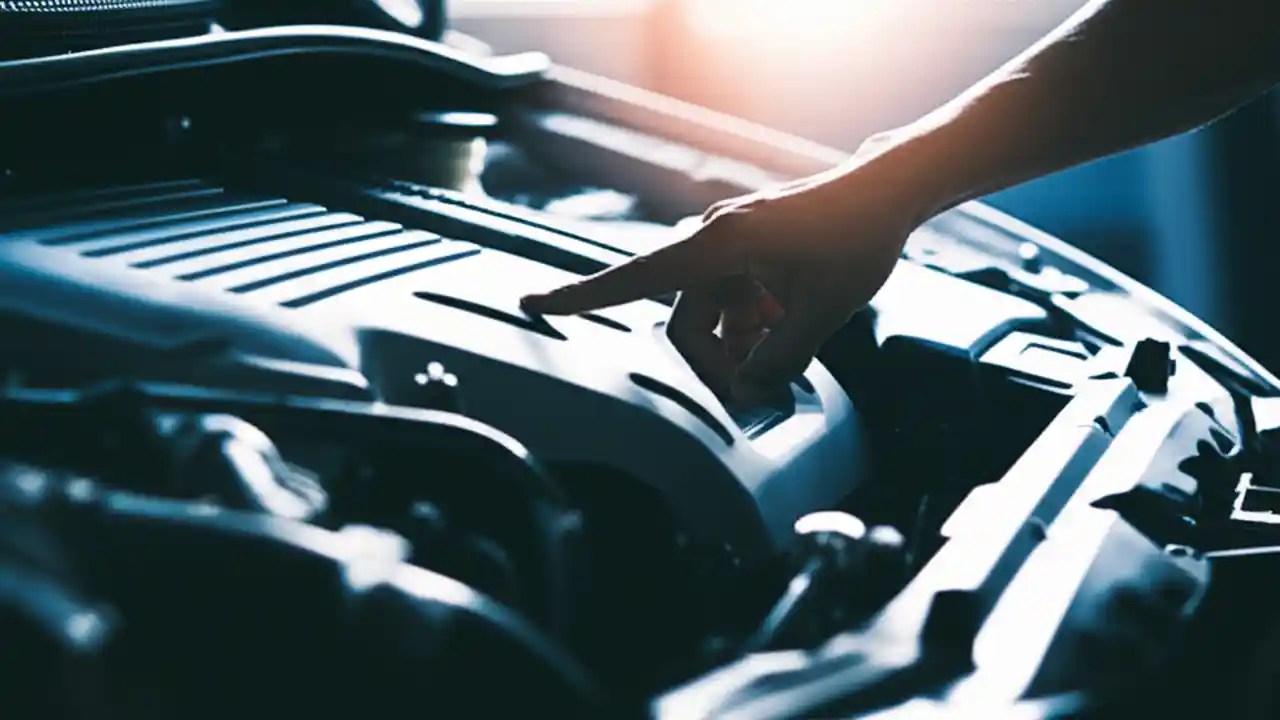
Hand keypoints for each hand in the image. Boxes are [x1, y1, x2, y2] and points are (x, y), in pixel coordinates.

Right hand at [520, 159, 927, 405]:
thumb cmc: (855, 240)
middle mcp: (713, 240)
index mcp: (718, 248)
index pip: (634, 279)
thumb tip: (747, 393)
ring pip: (712, 315)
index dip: (580, 297)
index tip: (531, 304)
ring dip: (740, 342)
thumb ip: (779, 361)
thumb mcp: (821, 314)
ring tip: (788, 348)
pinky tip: (788, 327)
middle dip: (716, 361)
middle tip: (760, 388)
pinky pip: (731, 298)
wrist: (887, 192)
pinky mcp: (747, 248)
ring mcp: (730, 244)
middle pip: (686, 321)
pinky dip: (751, 322)